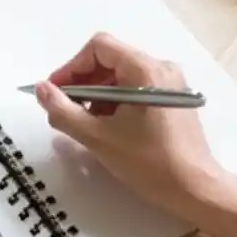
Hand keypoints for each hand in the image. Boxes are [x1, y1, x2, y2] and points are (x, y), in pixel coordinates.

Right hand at [34, 32, 224, 214]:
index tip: (56, 92)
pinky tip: (108, 126)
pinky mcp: (174, 98)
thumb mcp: (98, 138)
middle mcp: (161, 68)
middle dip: (83, 82)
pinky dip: (116, 100)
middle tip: (65, 109)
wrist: (196, 189)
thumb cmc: (149, 162)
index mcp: (145, 70)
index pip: (99, 47)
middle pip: (111, 59)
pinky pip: (137, 87)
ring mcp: (171, 82)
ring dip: (98, 93)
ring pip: (123, 74)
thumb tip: (40, 89)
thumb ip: (63, 111)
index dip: (72, 67)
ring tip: (85, 122)